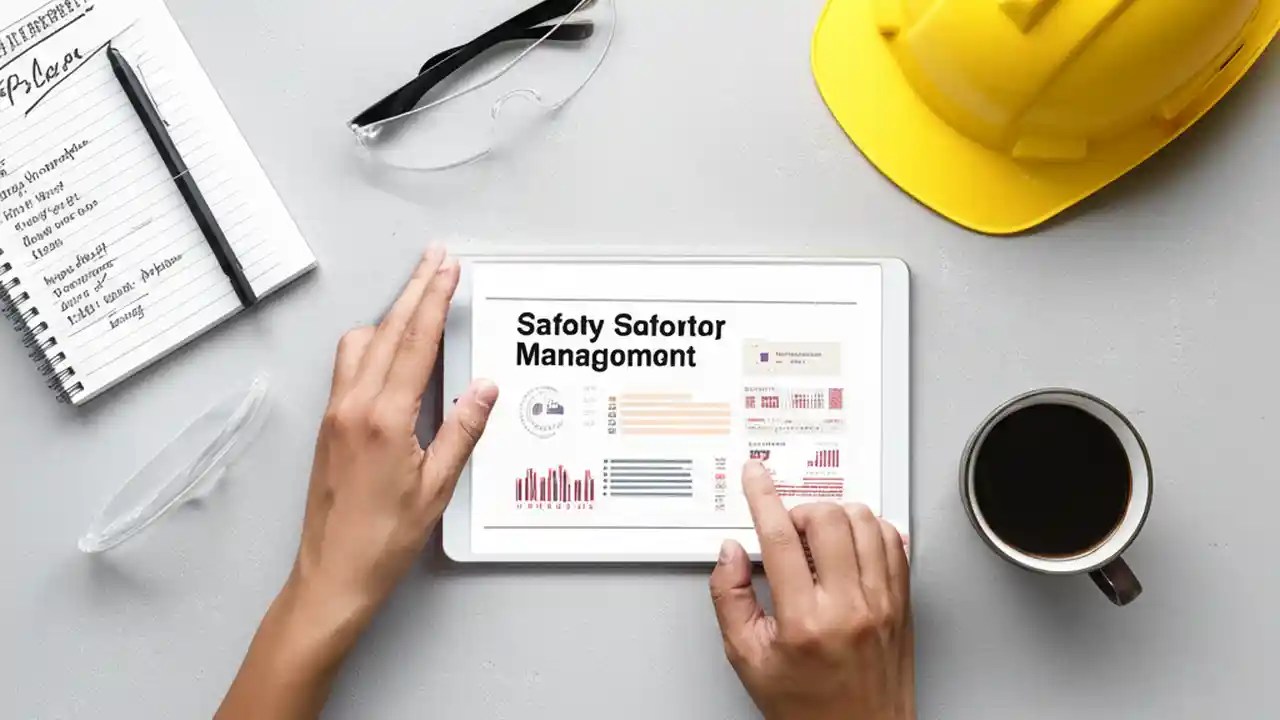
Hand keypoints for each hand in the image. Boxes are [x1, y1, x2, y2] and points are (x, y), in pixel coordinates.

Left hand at [217, 247, 497, 719]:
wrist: (332, 575)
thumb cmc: (382, 540)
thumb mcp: (437, 488)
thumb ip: (462, 431)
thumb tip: (482, 388)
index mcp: (385, 418)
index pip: (416, 343)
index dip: (434, 300)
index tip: (447, 270)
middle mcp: (354, 406)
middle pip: (388, 331)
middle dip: (414, 290)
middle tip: (435, 260)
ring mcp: (336, 413)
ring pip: (362, 343)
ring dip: (391, 314)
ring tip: (418, 296)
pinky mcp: (329, 425)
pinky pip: (349, 367)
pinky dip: (373, 343)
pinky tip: (390, 347)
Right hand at [709, 461, 913, 719]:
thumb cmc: (808, 707)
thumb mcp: (748, 659)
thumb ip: (730, 599)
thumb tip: (729, 554)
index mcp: (805, 622)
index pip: (780, 539)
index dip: (763, 498)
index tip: (755, 477)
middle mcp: (850, 607)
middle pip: (827, 519)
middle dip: (800, 511)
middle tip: (787, 528)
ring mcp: (883, 603)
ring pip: (865, 521)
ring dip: (836, 515)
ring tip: (818, 537)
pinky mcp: (903, 603)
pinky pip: (894, 542)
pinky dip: (870, 530)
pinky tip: (851, 544)